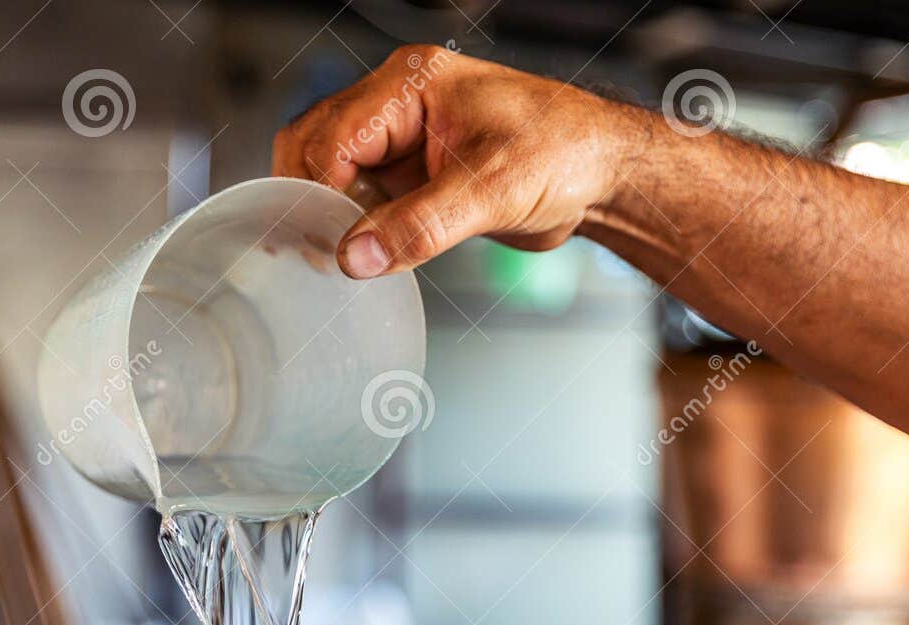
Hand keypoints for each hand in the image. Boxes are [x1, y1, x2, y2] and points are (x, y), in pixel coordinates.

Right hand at [272, 46, 644, 277]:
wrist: (603, 176)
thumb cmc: (567, 154)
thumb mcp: (492, 191)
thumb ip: (420, 225)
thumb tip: (354, 256)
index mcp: (411, 84)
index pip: (334, 134)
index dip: (318, 189)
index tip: (320, 239)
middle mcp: (399, 105)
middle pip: (315, 143)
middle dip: (305, 194)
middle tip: (305, 248)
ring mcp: (403, 141)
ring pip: (330, 171)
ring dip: (324, 212)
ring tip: (327, 257)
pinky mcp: (412, 176)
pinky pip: (360, 197)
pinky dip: (349, 225)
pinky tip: (356, 255)